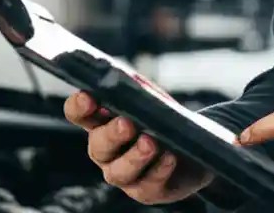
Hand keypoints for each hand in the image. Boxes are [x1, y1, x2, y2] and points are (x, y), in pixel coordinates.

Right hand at [63, 90, 214, 203]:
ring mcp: (124, 175)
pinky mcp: (146, 191)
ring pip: (119, 172)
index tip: (87, 98)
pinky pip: (148, 185)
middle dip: (111, 134)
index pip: (79, 115)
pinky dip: (159, 170)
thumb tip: (127, 81)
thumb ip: (138, 89)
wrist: (195, 147)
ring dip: (134, 156)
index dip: (79, 107)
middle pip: (98, 147)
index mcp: (101, 123)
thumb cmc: (164, 119)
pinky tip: (169, 157)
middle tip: (126, 123)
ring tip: (150, 142)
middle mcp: (106, 153)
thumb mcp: (152, 99)